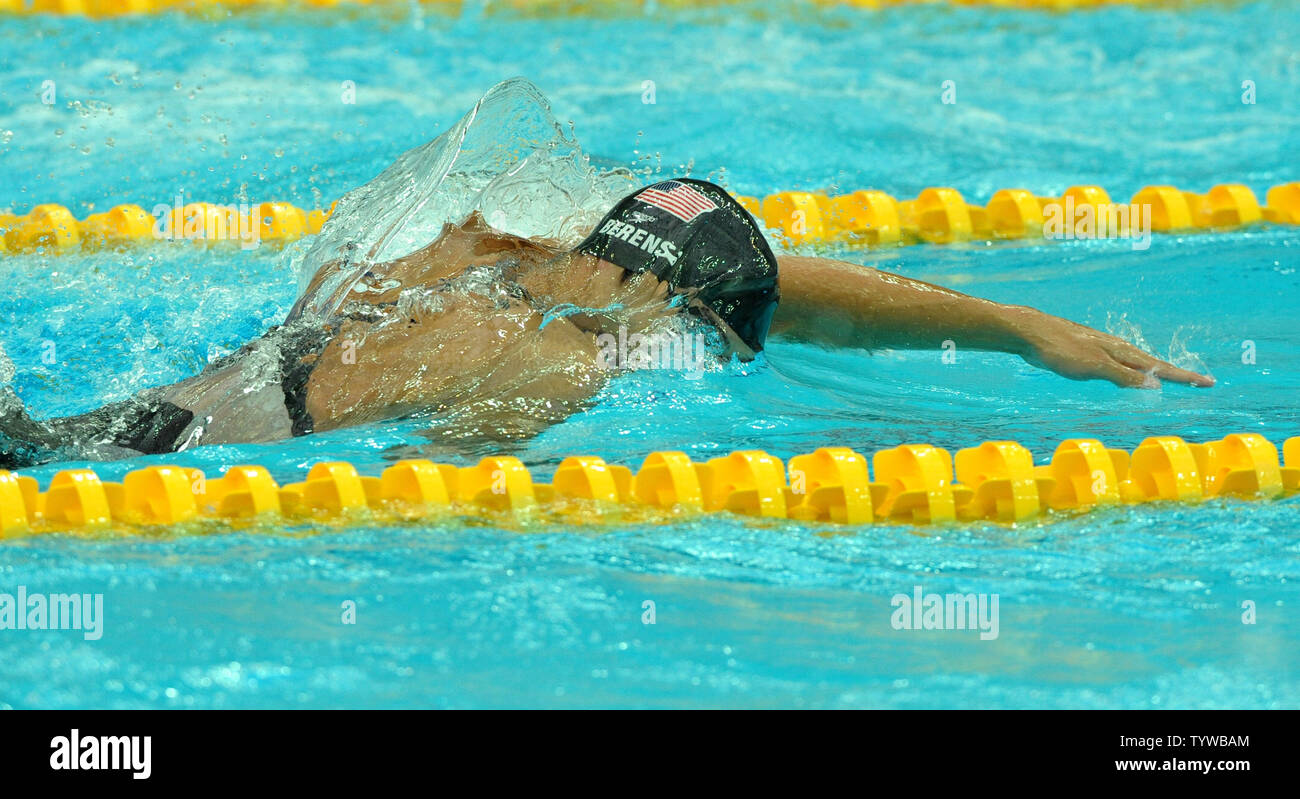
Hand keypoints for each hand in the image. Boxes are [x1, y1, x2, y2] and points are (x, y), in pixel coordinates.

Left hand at [1015, 309, 1214, 388]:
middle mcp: (1115, 348)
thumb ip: (1123, 376)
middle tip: (1198, 382)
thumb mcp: (1093, 367)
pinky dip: (1131, 370)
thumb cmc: (1060, 349)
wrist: (1030, 332)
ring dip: (1154, 371)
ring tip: (1169, 378)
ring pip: (1134, 362)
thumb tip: (1156, 384)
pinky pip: (1117, 363)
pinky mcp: (1086, 351)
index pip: (1161, 367)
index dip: (1184, 377)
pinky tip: (1124, 372)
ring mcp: (1101, 347)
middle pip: (1152, 363)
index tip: (1209, 382)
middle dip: (1175, 374)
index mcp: (1121, 351)